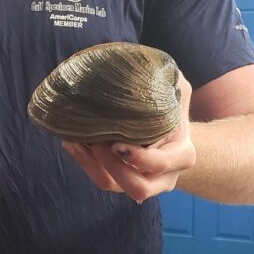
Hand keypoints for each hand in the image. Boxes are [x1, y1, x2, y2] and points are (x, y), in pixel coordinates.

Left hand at [61, 71, 195, 201]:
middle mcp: (163, 177)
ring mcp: (140, 182)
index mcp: (181, 156)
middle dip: (113, 167)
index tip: (118, 143)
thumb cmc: (172, 109)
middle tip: (98, 142)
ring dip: (93, 164)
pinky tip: (71, 141)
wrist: (172, 133)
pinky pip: (100, 179)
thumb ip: (170, 81)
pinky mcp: (121, 181)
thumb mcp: (178, 92)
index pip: (160, 164)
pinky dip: (83, 162)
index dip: (139, 158)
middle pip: (138, 187)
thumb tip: (149, 66)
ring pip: (113, 185)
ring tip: (78, 139)